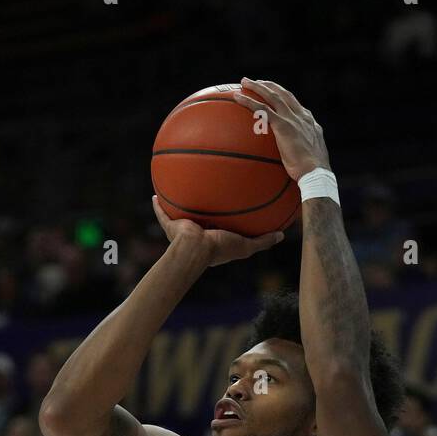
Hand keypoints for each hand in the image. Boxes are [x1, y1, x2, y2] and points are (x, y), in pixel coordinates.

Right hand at [152, 196, 283, 266]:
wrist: (195, 249)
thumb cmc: (220, 248)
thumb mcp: (246, 245)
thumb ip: (263, 241)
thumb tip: (282, 235)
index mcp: (213, 240)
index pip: (220, 226)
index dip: (223, 217)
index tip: (228, 206)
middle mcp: (197, 234)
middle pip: (200, 217)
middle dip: (202, 207)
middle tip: (205, 193)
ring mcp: (182, 229)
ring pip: (179, 213)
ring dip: (178, 202)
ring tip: (179, 186)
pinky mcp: (170, 225)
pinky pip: (161, 212)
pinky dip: (157, 205)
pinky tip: (154, 193)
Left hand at [231, 78, 329, 181]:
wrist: (316, 174)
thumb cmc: (312, 174)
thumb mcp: (310, 158)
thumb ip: (301, 151)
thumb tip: (293, 160)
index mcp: (309, 122)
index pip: (294, 104)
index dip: (283, 96)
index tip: (274, 93)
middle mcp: (301, 116)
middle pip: (283, 94)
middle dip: (269, 86)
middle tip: (257, 82)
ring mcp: (292, 119)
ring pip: (272, 96)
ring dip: (257, 87)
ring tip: (244, 82)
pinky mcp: (283, 125)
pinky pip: (262, 110)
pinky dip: (249, 101)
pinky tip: (238, 98)